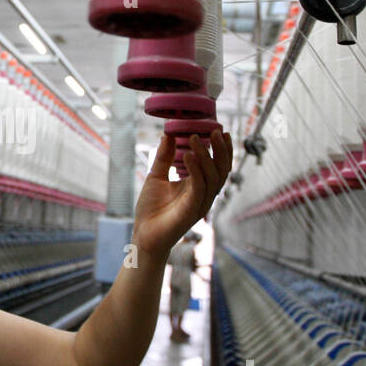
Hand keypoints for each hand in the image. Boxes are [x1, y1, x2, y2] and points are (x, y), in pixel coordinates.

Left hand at [131, 131, 232, 258]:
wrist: (143, 235)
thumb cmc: (151, 209)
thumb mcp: (156, 176)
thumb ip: (165, 157)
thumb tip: (168, 134)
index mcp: (198, 186)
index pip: (217, 166)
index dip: (222, 149)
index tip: (220, 130)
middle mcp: (204, 194)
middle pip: (221, 170)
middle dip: (220, 150)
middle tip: (214, 131)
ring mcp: (200, 203)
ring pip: (212, 178)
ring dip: (206, 156)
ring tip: (196, 139)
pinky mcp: (191, 211)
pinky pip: (199, 188)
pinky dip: (196, 170)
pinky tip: (189, 156)